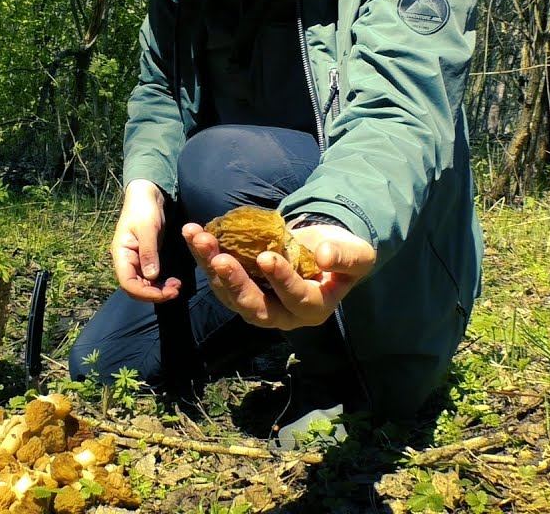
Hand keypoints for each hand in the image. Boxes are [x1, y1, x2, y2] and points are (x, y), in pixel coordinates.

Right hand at [111, 180, 179, 302]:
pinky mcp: (146, 259)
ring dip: (159, 290)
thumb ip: (149, 252)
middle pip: (135, 288)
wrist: (147, 195)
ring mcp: (136, 261)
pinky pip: (150, 278)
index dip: (144, 293)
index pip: (127, 283)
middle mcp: (126, 261)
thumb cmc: (144, 208)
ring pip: (143, 285)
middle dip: (154, 294)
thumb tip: (152, 277)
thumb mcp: (148, 228)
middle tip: (175, 291)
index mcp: (121, 254)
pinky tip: (173, 282)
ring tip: (176, 287)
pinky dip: (161, 283)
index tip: (165, 294)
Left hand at [182, 221, 374, 329]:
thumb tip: (324, 257)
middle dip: (236, 283)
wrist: (321, 248)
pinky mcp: (239, 289)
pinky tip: (193, 233)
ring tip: (199, 239)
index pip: (297, 299)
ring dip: (212, 267)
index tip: (266, 257)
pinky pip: (219, 277)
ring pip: (230, 294)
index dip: (282, 280)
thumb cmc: (341, 253)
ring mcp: (257, 304)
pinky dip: (204, 257)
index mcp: (314, 308)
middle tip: (220, 259)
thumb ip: (344, 257)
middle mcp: (283, 315)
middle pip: (256, 308)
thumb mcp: (356, 254)